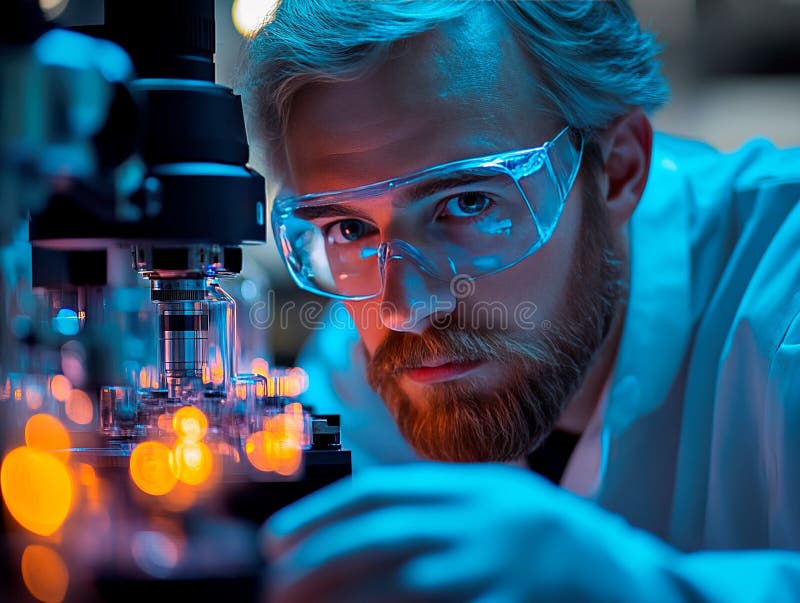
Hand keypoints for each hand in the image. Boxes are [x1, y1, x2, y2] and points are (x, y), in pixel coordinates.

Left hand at [264, 463, 674, 601]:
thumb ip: (436, 501)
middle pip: (381, 534)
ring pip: (404, 582)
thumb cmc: (547, 537)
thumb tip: (359, 511)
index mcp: (468, 488)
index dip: (320, 514)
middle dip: (318, 559)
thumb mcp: (493, 498)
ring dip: (346, 597)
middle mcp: (478, 521)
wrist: (627, 577)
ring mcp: (497, 568)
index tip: (275, 540)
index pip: (379, 491)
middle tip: (273, 586)